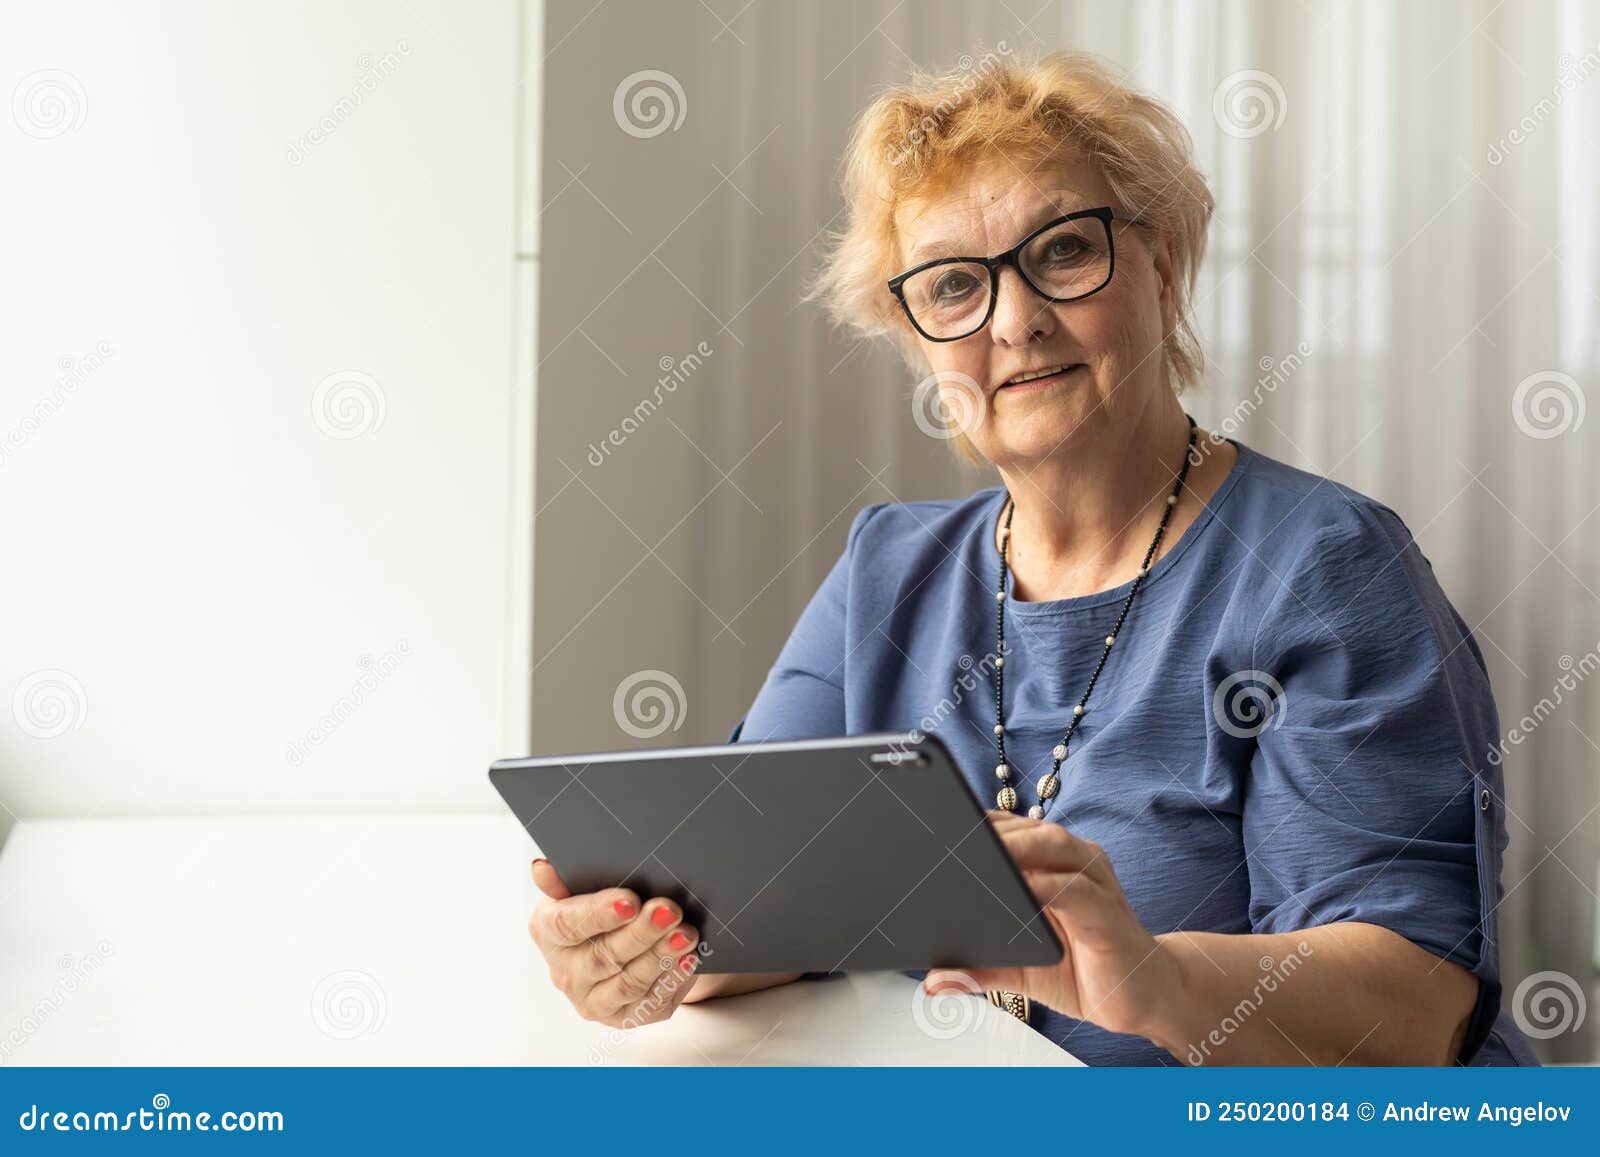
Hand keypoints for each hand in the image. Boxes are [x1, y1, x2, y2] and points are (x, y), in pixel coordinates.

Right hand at [526, 858, 700, 1027]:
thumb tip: (541, 868)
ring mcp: (592, 1000)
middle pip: (603, 955)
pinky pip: (650, 1002)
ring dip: (660, 956)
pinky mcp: (623, 1017)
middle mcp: (565, 972)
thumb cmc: (602, 909)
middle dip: (641, 933)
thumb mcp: (581, 887)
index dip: (598, 913)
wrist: (626, 942)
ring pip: (628, 982)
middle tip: (669, 911)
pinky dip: (672, 979)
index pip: (566, 925)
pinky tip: (688, 958)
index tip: (630, 901)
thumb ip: (562, 879)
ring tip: (686, 934)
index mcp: (548, 932)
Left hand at [922, 811, 1178, 1038]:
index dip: (976, 828)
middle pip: (1029, 831)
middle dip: (990, 832)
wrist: (1146, 998)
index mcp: (1052, 864)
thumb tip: (931, 980)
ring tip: (979, 853)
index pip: (1009, 833)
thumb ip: (979, 970)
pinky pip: (1077, 890)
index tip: (937, 828)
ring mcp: (1095, 883)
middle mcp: (1076, 863)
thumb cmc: (1083, 971)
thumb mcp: (1019, 973)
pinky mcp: (1108, 914)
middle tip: (950, 837)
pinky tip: (1023, 892)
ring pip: (1054, 847)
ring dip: (1016, 847)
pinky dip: (1047, 887)